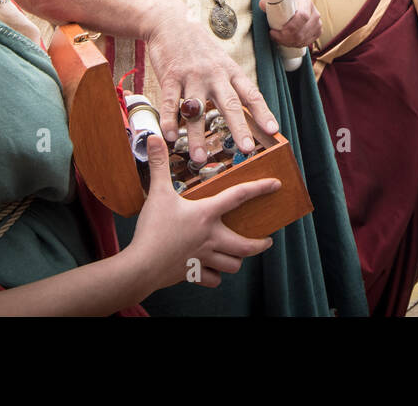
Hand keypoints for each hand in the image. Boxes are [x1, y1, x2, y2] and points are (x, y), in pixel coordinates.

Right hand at [120, 135, 276, 292]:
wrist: (141, 266)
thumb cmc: (152, 229)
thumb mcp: (157, 193)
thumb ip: (158, 165)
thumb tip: (153, 138)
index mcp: (206, 215)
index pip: (239, 196)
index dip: (260, 188)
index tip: (277, 185)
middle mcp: (211, 238)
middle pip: (246, 245)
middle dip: (260, 244)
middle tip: (266, 241)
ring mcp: (204, 258)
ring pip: (232, 265)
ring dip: (237, 260)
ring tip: (238, 255)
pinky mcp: (193, 274)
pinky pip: (212, 279)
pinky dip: (215, 275)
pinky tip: (211, 270)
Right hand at [146, 3, 277, 162]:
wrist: (171, 22)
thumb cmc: (199, 47)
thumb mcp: (221, 61)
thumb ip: (230, 84)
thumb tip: (245, 110)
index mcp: (230, 71)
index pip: (251, 94)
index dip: (263, 112)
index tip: (274, 130)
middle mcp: (214, 74)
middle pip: (229, 104)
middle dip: (239, 128)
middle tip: (246, 149)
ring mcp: (192, 75)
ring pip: (197, 110)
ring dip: (197, 136)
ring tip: (199, 158)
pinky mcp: (170, 76)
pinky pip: (169, 103)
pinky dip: (169, 121)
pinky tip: (169, 138)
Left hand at [262, 0, 321, 48]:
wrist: (300, 2)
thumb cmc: (289, 0)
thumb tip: (262, 4)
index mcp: (306, 3)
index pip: (302, 17)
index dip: (288, 27)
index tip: (273, 30)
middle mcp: (315, 14)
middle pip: (300, 33)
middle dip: (284, 38)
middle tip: (273, 35)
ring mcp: (318, 25)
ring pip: (302, 40)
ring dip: (287, 42)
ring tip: (277, 38)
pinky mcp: (318, 32)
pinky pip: (305, 43)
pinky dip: (293, 44)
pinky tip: (286, 41)